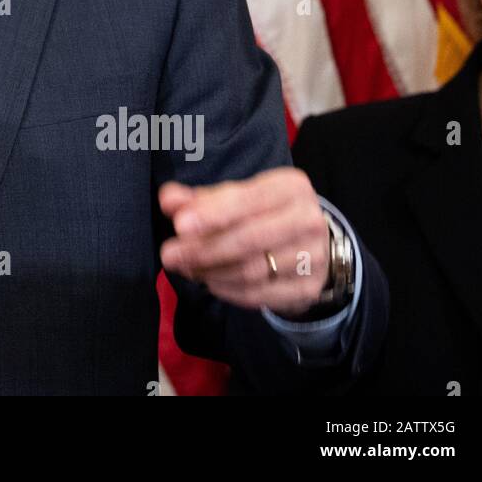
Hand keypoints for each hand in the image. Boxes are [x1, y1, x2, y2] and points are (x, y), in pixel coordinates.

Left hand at [158, 168, 329, 314]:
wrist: (309, 244)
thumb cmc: (263, 213)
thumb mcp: (235, 198)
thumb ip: (199, 198)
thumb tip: (168, 199)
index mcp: (290, 187)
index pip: (247, 200)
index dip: (212, 213)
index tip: (179, 225)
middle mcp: (308, 219)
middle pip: (249, 239)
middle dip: (203, 248)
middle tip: (170, 254)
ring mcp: (314, 257)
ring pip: (252, 270)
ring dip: (211, 271)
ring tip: (185, 267)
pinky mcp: (309, 288)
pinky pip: (260, 294)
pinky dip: (228, 291)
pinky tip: (208, 282)